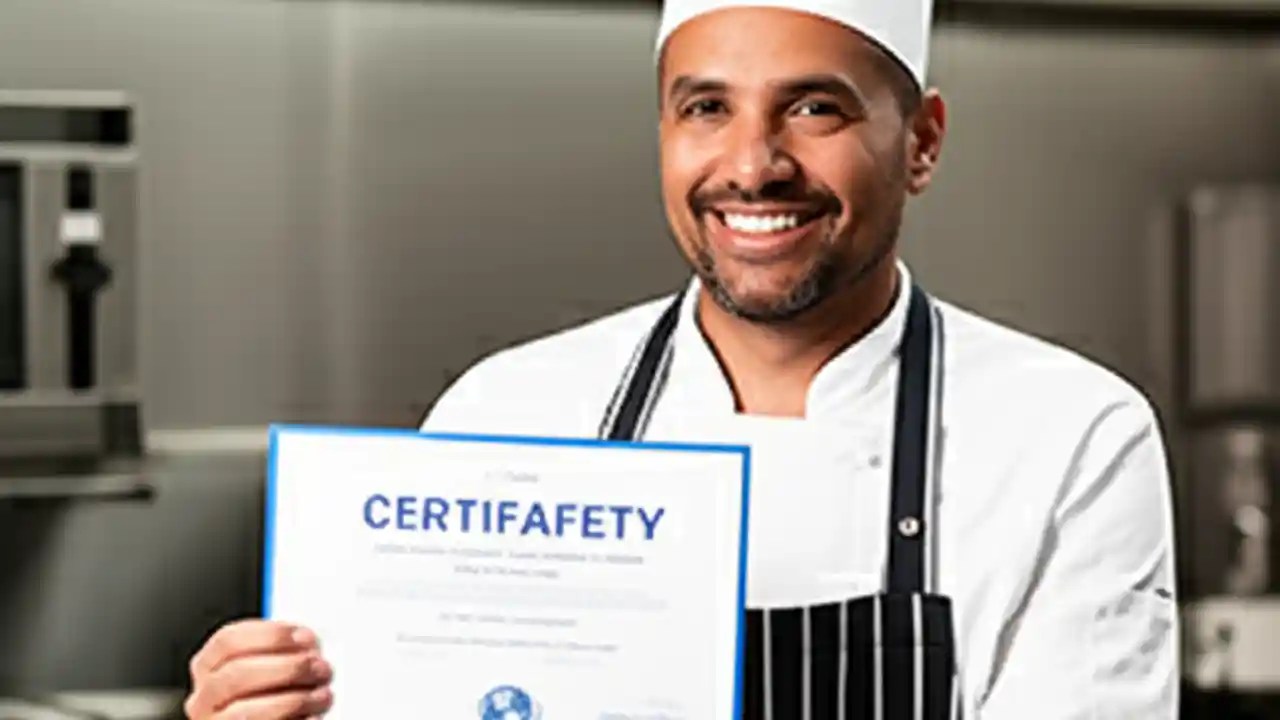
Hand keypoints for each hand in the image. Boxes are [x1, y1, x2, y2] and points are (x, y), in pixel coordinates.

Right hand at [184, 619, 333, 718]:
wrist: (276, 719)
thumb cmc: (274, 696)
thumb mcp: (273, 666)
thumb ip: (282, 652)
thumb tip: (309, 642)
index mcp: (209, 667)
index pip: (227, 641)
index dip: (270, 635)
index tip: (303, 636)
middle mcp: (204, 697)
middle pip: (237, 674)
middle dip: (286, 668)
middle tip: (319, 667)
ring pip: (244, 713)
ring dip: (292, 701)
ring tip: (322, 696)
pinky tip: (313, 716)